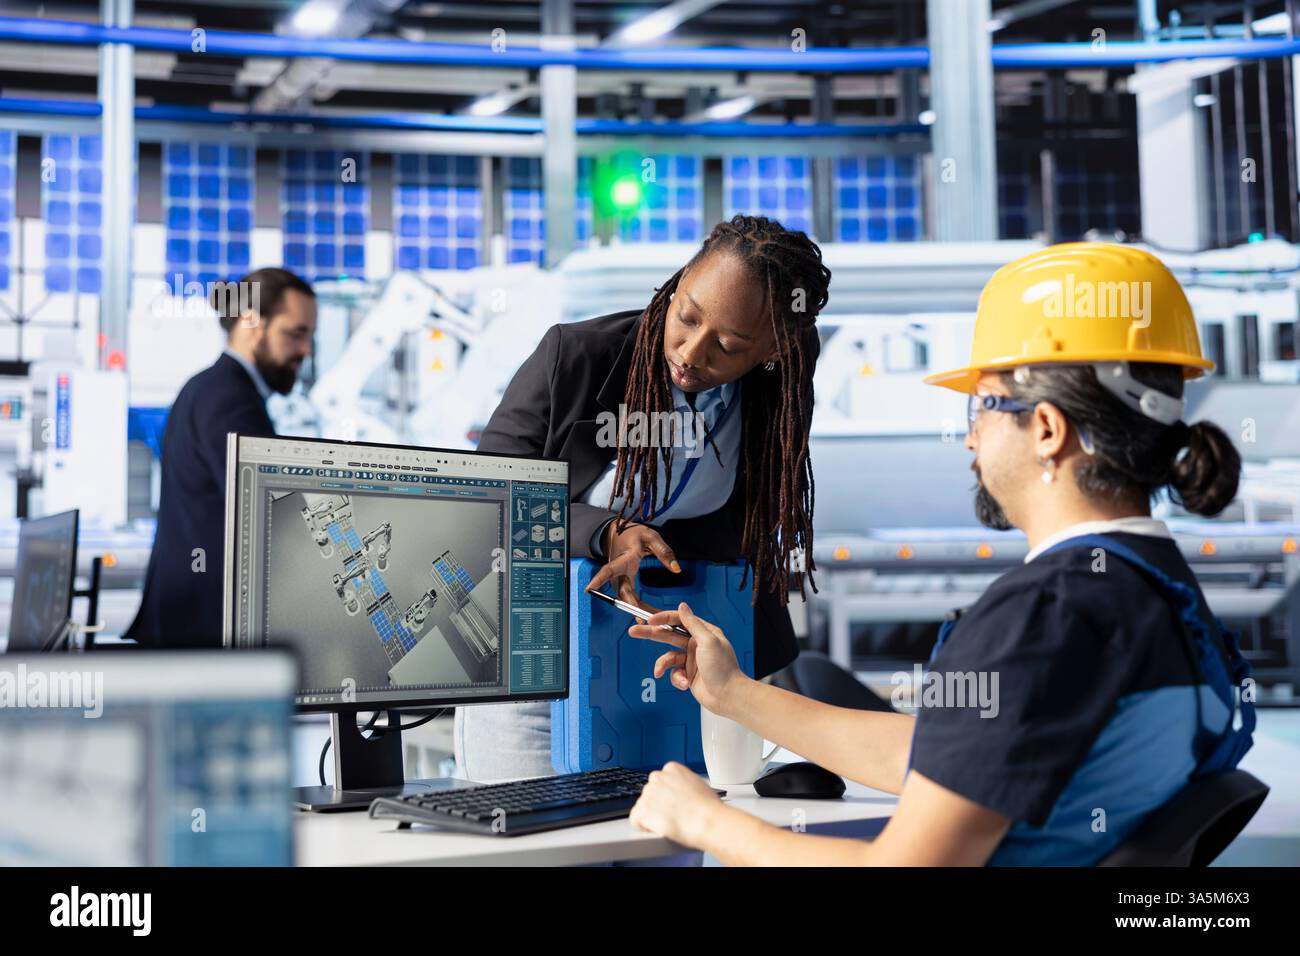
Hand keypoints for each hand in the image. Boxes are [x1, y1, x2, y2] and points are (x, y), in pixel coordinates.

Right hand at [585, 521, 678, 610]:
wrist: (621, 535)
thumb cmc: (634, 534)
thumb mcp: (651, 537)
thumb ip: (664, 552)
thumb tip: (676, 569)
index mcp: (622, 559)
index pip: (609, 570)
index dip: (599, 579)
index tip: (589, 589)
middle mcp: (618, 573)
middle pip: (622, 592)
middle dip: (632, 606)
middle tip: (643, 620)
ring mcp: (620, 580)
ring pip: (627, 599)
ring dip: (640, 610)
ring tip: (656, 619)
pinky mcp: (624, 584)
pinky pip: (632, 599)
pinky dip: (642, 607)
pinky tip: (653, 613)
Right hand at [628, 601, 746, 716]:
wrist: (727, 696)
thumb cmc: (723, 668)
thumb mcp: (708, 641)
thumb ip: (693, 623)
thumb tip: (684, 606)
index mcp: (704, 632)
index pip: (680, 620)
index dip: (664, 618)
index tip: (650, 619)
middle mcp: (696, 644)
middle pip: (669, 635)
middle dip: (651, 634)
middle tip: (634, 631)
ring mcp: (691, 660)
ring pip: (668, 657)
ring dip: (663, 665)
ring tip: (659, 671)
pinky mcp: (688, 674)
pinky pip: (673, 672)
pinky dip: (676, 678)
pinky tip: (684, 683)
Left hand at [628, 761, 724, 846]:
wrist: (706, 820)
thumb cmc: (708, 806)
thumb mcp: (699, 784)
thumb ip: (685, 783)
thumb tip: (683, 792)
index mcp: (672, 769)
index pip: (660, 781)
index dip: (666, 795)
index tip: (672, 803)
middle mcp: (657, 778)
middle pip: (650, 792)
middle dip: (658, 805)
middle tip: (671, 816)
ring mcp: (648, 794)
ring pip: (642, 806)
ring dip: (651, 816)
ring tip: (668, 824)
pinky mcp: (643, 811)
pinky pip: (635, 820)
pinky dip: (642, 826)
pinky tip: (654, 829)